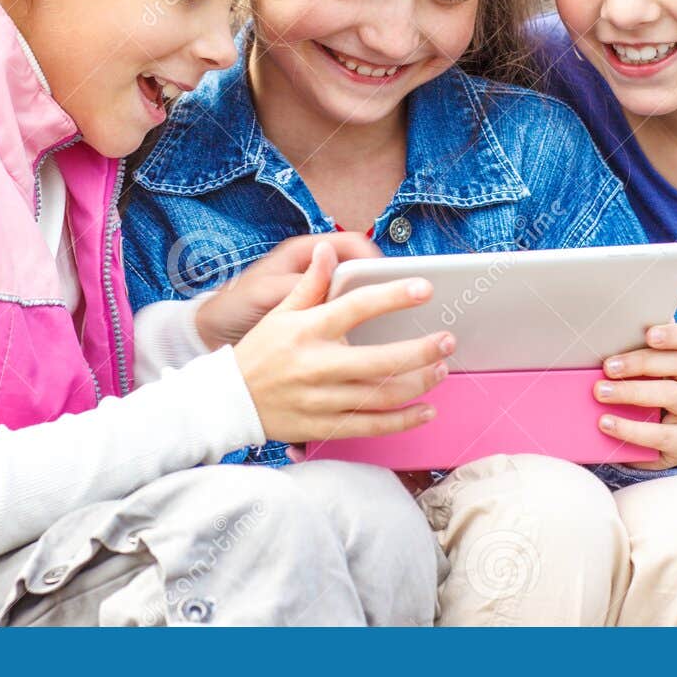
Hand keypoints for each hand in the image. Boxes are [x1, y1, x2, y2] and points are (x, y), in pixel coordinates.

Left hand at [194, 231, 381, 348]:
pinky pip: (350, 322)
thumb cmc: (237, 305)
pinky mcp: (319, 323)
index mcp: (305, 256)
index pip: (351, 245)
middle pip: (364, 271)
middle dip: (387, 287)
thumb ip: (297, 284)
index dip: (375, 256)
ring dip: (380, 313)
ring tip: (398, 330)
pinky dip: (364, 333)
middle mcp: (316, 273)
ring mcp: (320, 298)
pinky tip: (374, 348)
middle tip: (407, 305)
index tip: (392, 275)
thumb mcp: (265, 294)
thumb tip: (328, 268)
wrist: (213, 332)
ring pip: (361, 299)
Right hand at [233, 243, 453, 442]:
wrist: (229, 402)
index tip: (423, 288)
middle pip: (380, 360)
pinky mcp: (325, 426)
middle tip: (447, 340)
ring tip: (442, 369)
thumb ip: (309, 283)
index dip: (393, 296)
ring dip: (419, 383)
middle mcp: (317, 365)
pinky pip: (372, 426)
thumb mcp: (279, 313)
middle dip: (421, 351)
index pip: (356, 307)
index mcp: (307, 330)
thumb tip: (326, 249)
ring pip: (382, 396)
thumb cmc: (259, 352)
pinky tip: (426, 409)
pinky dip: (404, 420)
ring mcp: (322, 400)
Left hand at [593, 322, 676, 469]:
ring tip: (601, 393)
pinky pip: (662, 434)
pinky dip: (630, 428)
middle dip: (642, 362)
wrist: (650, 443)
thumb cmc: (643, 394)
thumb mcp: (643, 372)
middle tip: (608, 367)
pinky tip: (606, 423)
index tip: (649, 334)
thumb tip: (606, 337)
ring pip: (673, 395)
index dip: (676, 334)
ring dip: (632, 392)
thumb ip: (635, 353)